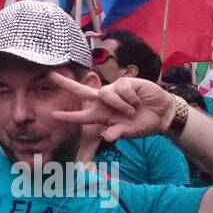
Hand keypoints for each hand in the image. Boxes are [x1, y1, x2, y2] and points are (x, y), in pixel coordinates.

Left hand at [48, 72, 173, 141]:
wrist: (162, 113)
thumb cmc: (143, 124)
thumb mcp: (129, 132)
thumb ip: (117, 133)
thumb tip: (106, 137)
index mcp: (101, 115)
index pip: (82, 116)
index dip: (68, 116)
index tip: (53, 115)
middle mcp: (104, 102)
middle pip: (82, 91)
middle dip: (66, 84)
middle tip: (50, 75)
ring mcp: (114, 91)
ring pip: (106, 94)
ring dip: (121, 105)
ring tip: (133, 110)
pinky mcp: (125, 82)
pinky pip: (122, 89)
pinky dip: (131, 98)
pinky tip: (138, 100)